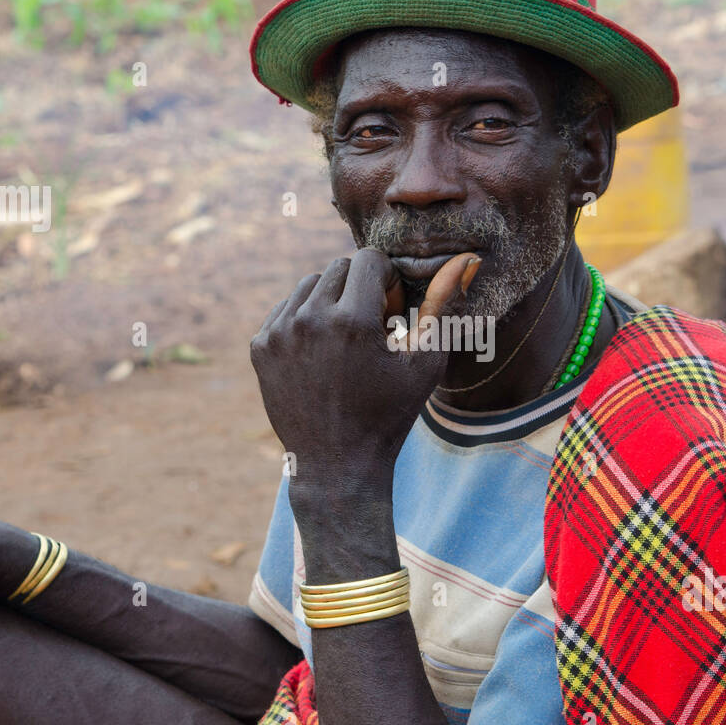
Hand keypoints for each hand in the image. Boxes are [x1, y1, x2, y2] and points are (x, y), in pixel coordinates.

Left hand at [249, 247, 479, 491]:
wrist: (337, 465)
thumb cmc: (390, 414)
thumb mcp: (426, 361)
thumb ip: (442, 306)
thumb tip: (465, 259)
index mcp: (351, 320)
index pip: (369, 260)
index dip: (388, 283)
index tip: (391, 315)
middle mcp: (309, 319)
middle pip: (340, 267)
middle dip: (361, 288)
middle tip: (373, 330)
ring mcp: (278, 333)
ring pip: (310, 284)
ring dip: (332, 300)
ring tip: (347, 340)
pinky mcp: (260, 346)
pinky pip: (286, 308)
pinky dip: (306, 318)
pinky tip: (322, 353)